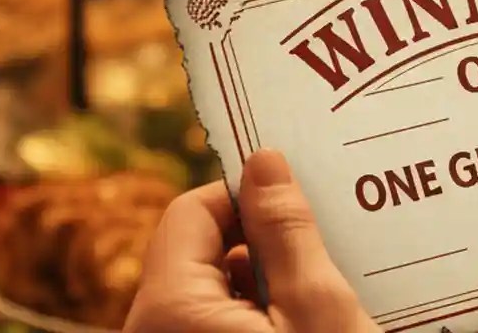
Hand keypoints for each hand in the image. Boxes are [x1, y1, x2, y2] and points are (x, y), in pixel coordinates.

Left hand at [125, 150, 378, 332]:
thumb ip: (286, 230)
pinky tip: (310, 325)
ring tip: (325, 295)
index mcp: (170, 306)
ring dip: (266, 286)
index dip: (247, 196)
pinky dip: (259, 318)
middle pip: (201, 253)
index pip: (192, 210)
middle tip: (323, 246)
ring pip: (212, 293)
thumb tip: (263, 161)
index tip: (299, 198)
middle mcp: (152, 330)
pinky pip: (215, 324)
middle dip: (263, 244)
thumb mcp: (318, 306)